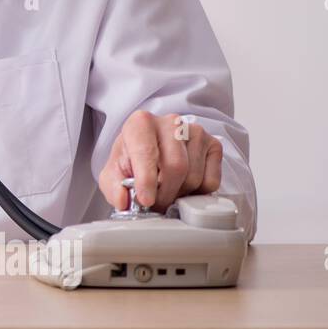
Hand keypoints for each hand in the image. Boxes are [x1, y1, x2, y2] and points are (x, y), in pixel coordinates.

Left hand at [98, 111, 222, 210]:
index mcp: (141, 123)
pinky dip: (197, 194)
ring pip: (194, 177)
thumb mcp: (114, 172)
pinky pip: (211, 182)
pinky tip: (183, 186)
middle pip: (176, 167)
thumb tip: (123, 201)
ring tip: (167, 193)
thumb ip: (113, 187)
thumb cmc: (133, 158)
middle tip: (156, 205)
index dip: (146, 180)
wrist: (154, 147)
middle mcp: (171, 122)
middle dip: (165, 194)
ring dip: (179, 195)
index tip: (146, 201)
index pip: (147, 152)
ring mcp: (196, 132)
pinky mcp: (214, 145)